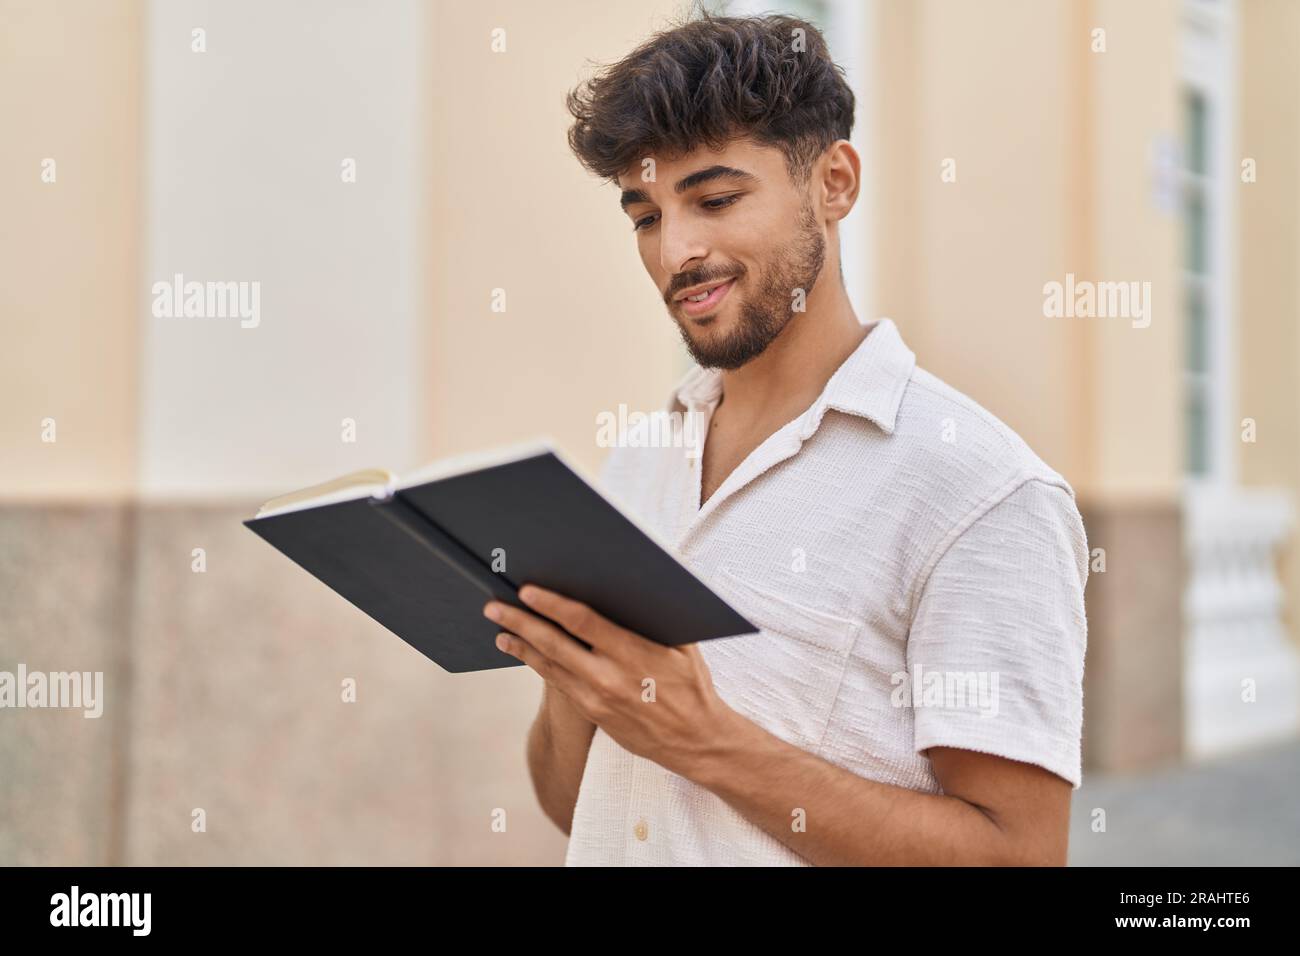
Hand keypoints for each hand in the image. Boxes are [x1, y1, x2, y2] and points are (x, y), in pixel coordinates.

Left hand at [483, 585, 737, 775]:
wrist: (695, 740)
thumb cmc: (692, 685)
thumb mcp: (684, 646)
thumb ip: (654, 617)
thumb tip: (628, 581)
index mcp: (634, 653)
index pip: (583, 622)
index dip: (551, 605)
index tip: (527, 590)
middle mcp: (610, 678)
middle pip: (554, 644)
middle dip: (521, 623)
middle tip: (494, 606)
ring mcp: (597, 699)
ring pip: (549, 667)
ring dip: (521, 646)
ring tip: (499, 629)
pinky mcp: (593, 714)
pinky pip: (558, 684)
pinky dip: (537, 665)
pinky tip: (524, 652)